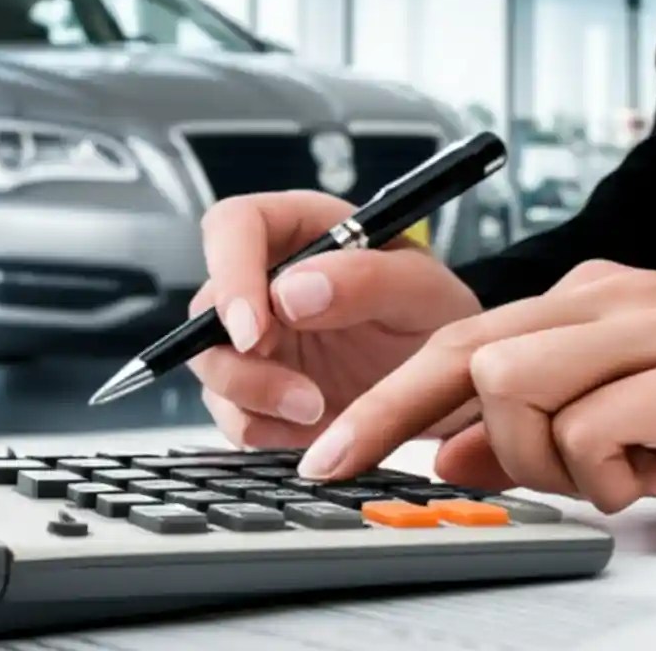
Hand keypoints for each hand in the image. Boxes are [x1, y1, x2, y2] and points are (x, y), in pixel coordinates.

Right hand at [187, 190, 482, 449]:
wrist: (449, 386)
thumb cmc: (436, 318)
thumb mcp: (423, 291)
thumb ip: (365, 279)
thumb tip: (288, 292)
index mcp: (300, 230)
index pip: (233, 226)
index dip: (230, 273)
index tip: (255, 331)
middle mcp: (264, 278)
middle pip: (206, 307)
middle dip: (241, 360)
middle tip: (301, 394)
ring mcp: (255, 337)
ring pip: (209, 365)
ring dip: (253, 399)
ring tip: (318, 412)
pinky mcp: (256, 389)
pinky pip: (231, 413)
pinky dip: (264, 430)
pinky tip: (313, 427)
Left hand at [298, 259, 655, 512]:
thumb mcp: (619, 403)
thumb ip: (532, 425)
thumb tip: (445, 455)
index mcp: (580, 300)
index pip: (455, 341)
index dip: (384, 401)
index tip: (333, 450)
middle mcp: (602, 301)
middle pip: (460, 351)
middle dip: (389, 416)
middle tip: (347, 466)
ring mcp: (649, 328)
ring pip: (510, 385)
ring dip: (531, 456)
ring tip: (598, 476)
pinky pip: (593, 428)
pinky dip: (601, 474)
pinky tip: (650, 477)